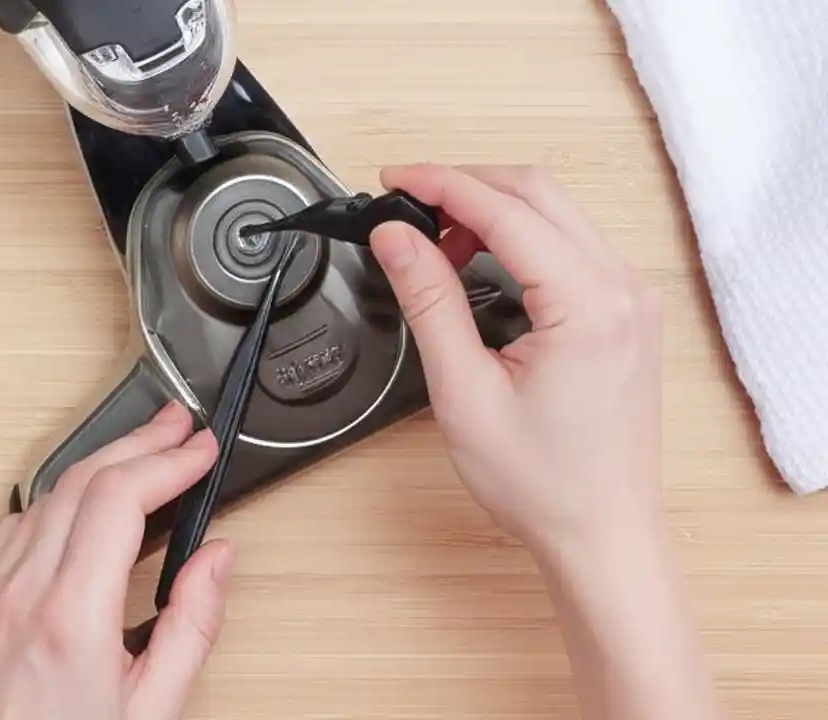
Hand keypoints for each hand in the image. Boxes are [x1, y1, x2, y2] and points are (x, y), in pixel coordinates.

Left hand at [0, 403, 234, 719]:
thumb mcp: (152, 712)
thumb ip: (192, 627)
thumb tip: (216, 558)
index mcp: (72, 618)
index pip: (122, 499)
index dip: (169, 460)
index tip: (201, 449)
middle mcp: (18, 593)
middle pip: (82, 480)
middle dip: (138, 443)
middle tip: (179, 429)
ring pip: (43, 497)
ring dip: (97, 468)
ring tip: (141, 459)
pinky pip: (9, 530)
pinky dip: (54, 503)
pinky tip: (79, 507)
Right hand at [371, 164, 718, 718]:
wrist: (602, 534)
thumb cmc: (541, 482)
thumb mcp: (463, 391)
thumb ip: (429, 302)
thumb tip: (395, 238)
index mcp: (588, 304)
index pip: (506, 210)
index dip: (441, 184)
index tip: (392, 180)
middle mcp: (623, 289)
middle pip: (539, 193)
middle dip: (466, 185)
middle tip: (405, 205)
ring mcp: (632, 299)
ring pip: (558, 213)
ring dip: (494, 210)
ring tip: (435, 240)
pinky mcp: (628, 313)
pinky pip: (573, 245)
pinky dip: (522, 236)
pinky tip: (481, 260)